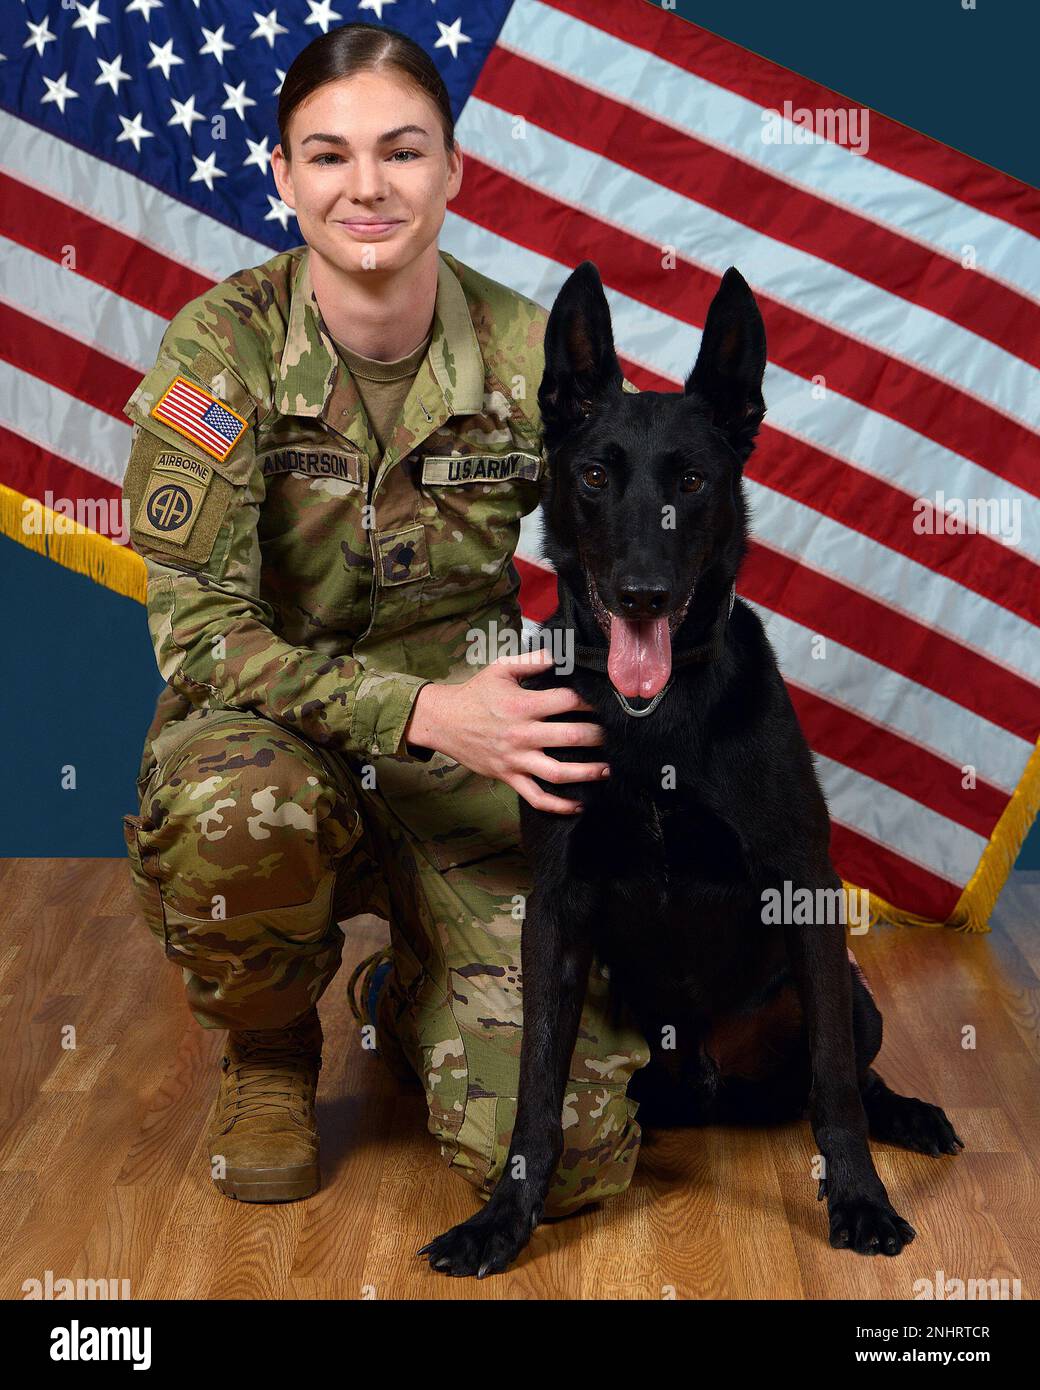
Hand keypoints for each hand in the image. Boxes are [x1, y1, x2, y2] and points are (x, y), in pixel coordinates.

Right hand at [404, 647, 608, 813]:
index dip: (592, 700)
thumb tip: (562, 654)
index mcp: (523, 705)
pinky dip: (558, 805)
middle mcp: (522, 734)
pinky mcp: (509, 777)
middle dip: (599, 736)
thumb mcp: (500, 669)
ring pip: (558, 772)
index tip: (607, 701)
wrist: (443, 721)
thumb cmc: (475, 694)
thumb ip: (533, 661)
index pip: (568, 701)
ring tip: (607, 769)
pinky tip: (578, 805)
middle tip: (616, 735)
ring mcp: (516, 759)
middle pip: (570, 736)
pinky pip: (536, 797)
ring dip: (587, 772)